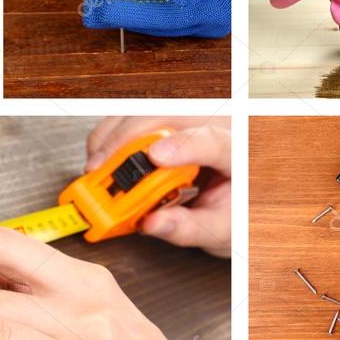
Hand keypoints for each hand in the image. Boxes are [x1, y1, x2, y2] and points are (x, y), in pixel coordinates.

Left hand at [82, 0, 230, 37]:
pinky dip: (140, 7)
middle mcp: (209, 20)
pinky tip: (121, 0)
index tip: (102, 8)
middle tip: (88, 12)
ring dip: (127, 13)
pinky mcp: (195, 12)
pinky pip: (163, 13)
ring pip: (158, 21)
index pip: (166, 17)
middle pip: (158, 24)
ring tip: (98, 5)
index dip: (131, 14)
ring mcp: (202, 19)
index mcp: (215, 8)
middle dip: (121, 17)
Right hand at [85, 117, 230, 257]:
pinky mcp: (169, 121)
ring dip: (114, 137)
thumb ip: (188, 228)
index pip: (211, 139)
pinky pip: (134, 117)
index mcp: (235, 150)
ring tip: (97, 169)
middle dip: (127, 140)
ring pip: (143, 110)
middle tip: (101, 170)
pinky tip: (105, 160)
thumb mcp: (220, 229)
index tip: (155, 158)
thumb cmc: (236, 211)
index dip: (182, 145)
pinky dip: (113, 137)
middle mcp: (212, 124)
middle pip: (165, 114)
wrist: (242, 199)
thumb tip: (152, 222)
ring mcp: (189, 118)